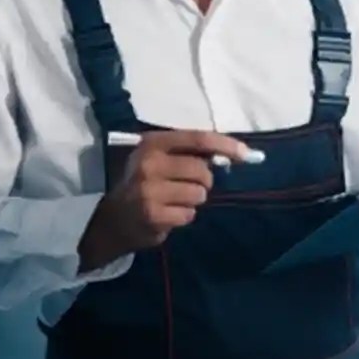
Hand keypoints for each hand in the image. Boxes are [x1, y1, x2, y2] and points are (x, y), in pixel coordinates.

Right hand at [78, 130, 248, 271]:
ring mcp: (150, 191)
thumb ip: (187, 153)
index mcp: (152, 143)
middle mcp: (150, 164)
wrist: (111, 219)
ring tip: (173, 201)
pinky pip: (189, 215)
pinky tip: (166, 214)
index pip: (198, 139)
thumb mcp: (157, 159)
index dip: (226, 145)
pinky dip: (183, 216)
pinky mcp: (154, 215)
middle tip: (187, 186)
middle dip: (203, 182)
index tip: (248, 154)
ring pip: (199, 195)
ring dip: (193, 201)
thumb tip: (231, 153)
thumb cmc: (141, 183)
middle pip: (203, 171)